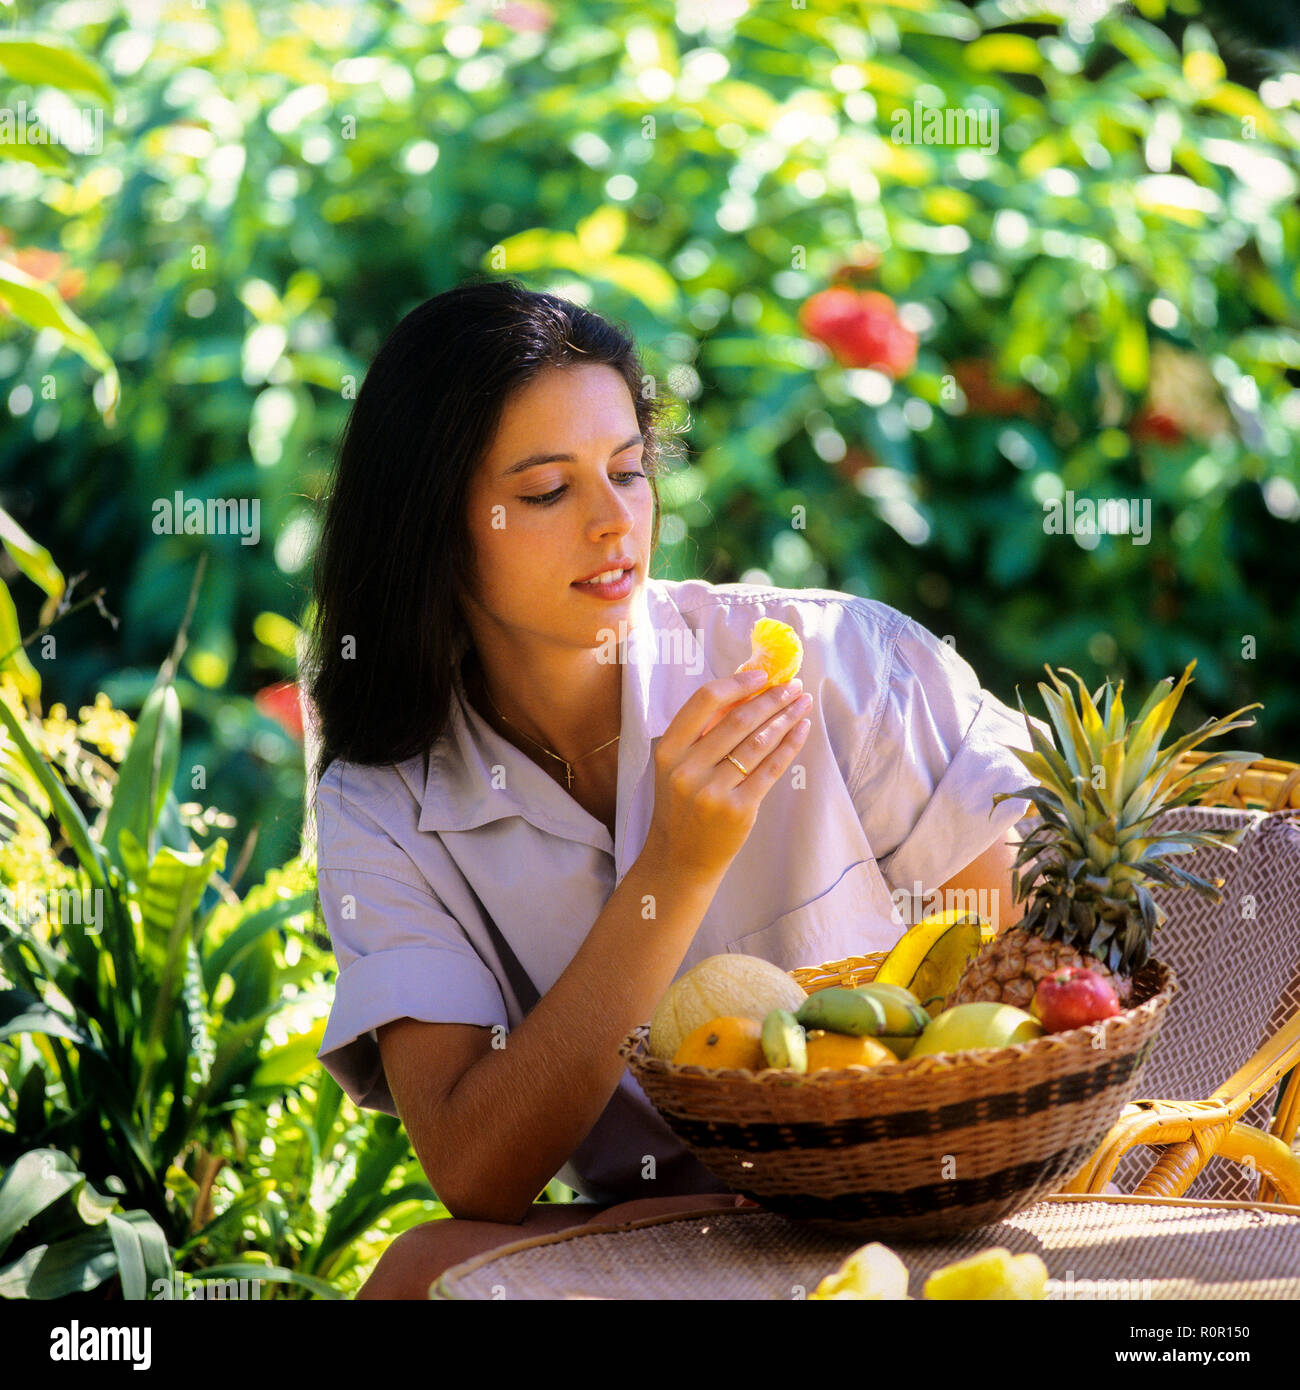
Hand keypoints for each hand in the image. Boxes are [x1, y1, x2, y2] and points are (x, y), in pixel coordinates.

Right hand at [643, 669, 813, 885]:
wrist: (680, 857)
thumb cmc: (682, 804)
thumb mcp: (677, 765)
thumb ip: (704, 731)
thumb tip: (746, 689)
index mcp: (668, 750)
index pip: (704, 701)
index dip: (737, 684)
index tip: (761, 675)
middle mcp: (687, 769)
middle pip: (738, 720)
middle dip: (772, 698)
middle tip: (794, 685)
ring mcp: (713, 791)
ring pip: (758, 742)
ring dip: (786, 717)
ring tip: (803, 703)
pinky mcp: (738, 809)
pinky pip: (770, 769)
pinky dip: (789, 745)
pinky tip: (801, 730)